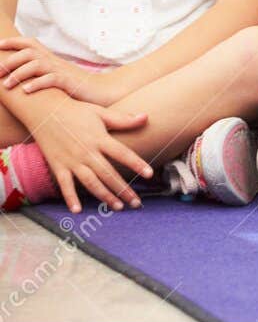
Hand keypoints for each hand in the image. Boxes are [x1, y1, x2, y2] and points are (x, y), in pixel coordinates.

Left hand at [0, 38, 121, 104]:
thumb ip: (41, 71)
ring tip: (6, 85)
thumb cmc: (76, 86)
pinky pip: (51, 79)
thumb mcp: (57, 75)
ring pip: (37, 64)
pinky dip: (36, 84)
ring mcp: (62, 71)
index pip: (30, 43)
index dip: (13, 42)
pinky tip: (26, 91)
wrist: (102, 92)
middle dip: (10, 61)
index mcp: (51, 58)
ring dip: (19, 73)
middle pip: (30, 52)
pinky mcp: (69, 83)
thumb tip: (19, 74)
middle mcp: (55, 62)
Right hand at [29, 99, 152, 212]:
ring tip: (117, 207)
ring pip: (90, 182)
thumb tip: (146, 117)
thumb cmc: (76, 111)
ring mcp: (71, 160)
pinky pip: (64, 185)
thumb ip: (123, 119)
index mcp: (100, 138)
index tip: (149, 175)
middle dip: (123, 190)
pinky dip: (70, 198)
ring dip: (104, 196)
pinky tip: (78, 210)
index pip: (123, 154)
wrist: (45, 111)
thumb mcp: (100, 112)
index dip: (137, 164)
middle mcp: (87, 152)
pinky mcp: (57, 166)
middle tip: (136, 203)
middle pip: (108, 174)